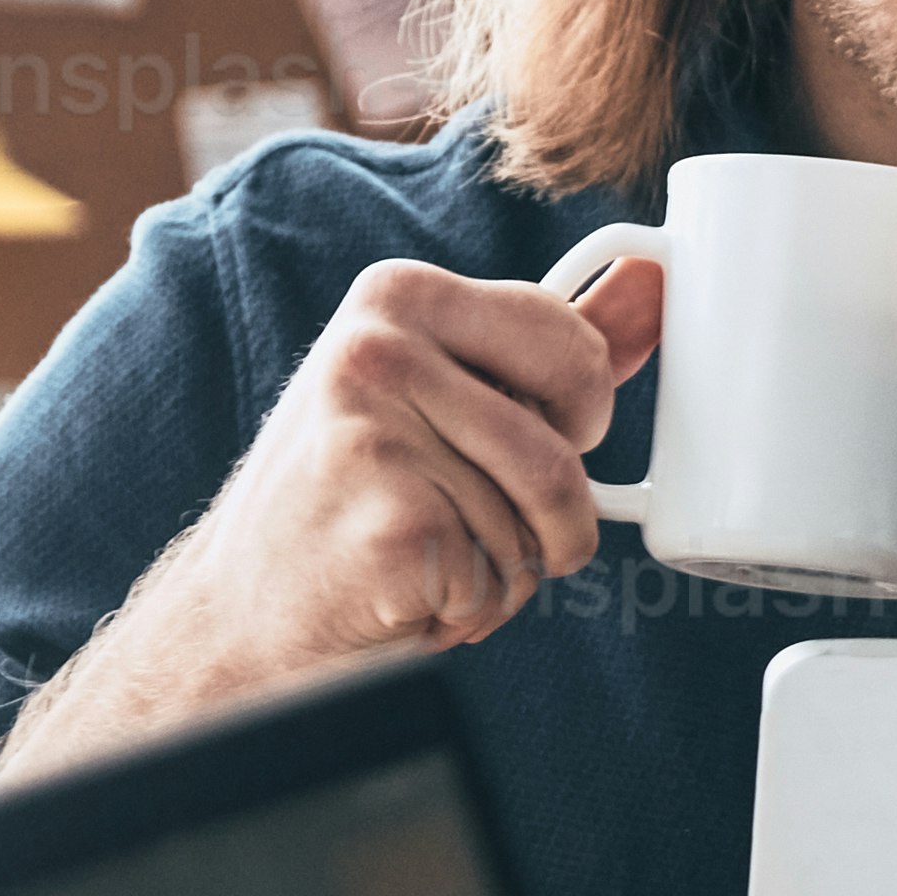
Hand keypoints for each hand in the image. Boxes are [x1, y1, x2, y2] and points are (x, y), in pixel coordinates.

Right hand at [3, 250, 666, 778]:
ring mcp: (377, 437)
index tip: (511, 434)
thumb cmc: (356, 499)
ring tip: (431, 555)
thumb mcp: (443, 396)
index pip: (572, 345)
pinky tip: (404, 589)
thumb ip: (550, 348)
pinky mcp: (392, 525)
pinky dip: (471, 608)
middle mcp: (377, 350)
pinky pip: (500, 579)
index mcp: (398, 296)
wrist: (243, 610)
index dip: (571, 414)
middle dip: (554, 509)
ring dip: (507, 569)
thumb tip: (653, 285)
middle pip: (567, 451)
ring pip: (541, 525)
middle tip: (474, 512)